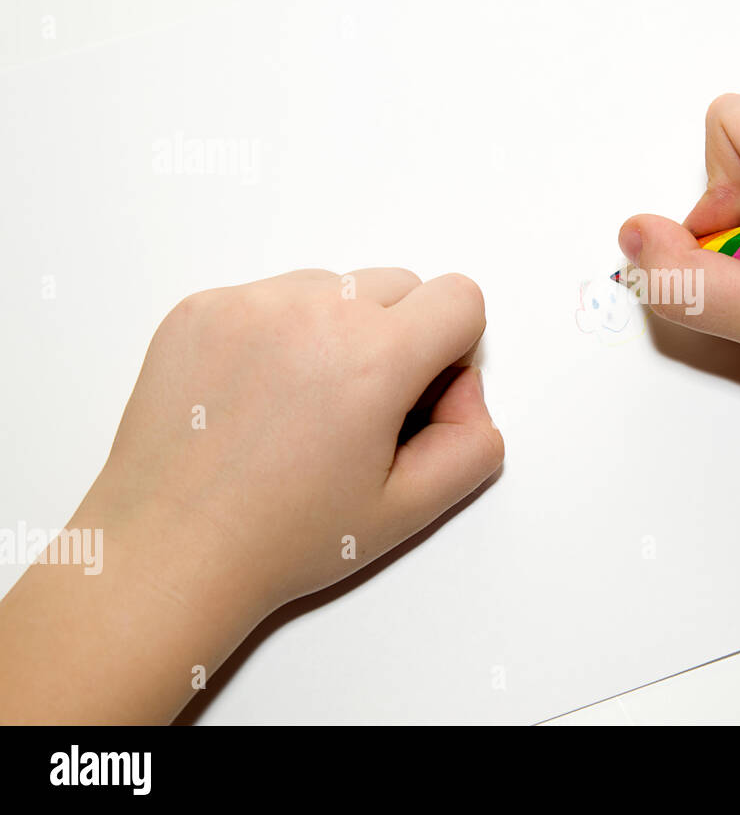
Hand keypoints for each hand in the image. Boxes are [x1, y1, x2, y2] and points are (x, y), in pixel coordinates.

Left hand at [96, 267, 503, 612]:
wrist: (168, 553)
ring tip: (301, 409)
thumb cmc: (283, 538)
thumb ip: (472, 445)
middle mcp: (314, 310)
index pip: (460, 299)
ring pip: (336, 287)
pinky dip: (280, 335)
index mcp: (375, 357)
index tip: (417, 399)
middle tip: (362, 414)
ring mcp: (249, 303)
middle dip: (401, 339)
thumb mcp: (409, 510)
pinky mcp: (201, 308)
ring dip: (338, 332)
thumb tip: (467, 394)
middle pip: (402, 285)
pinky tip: (257, 400)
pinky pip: (272, 296)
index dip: (454, 352)